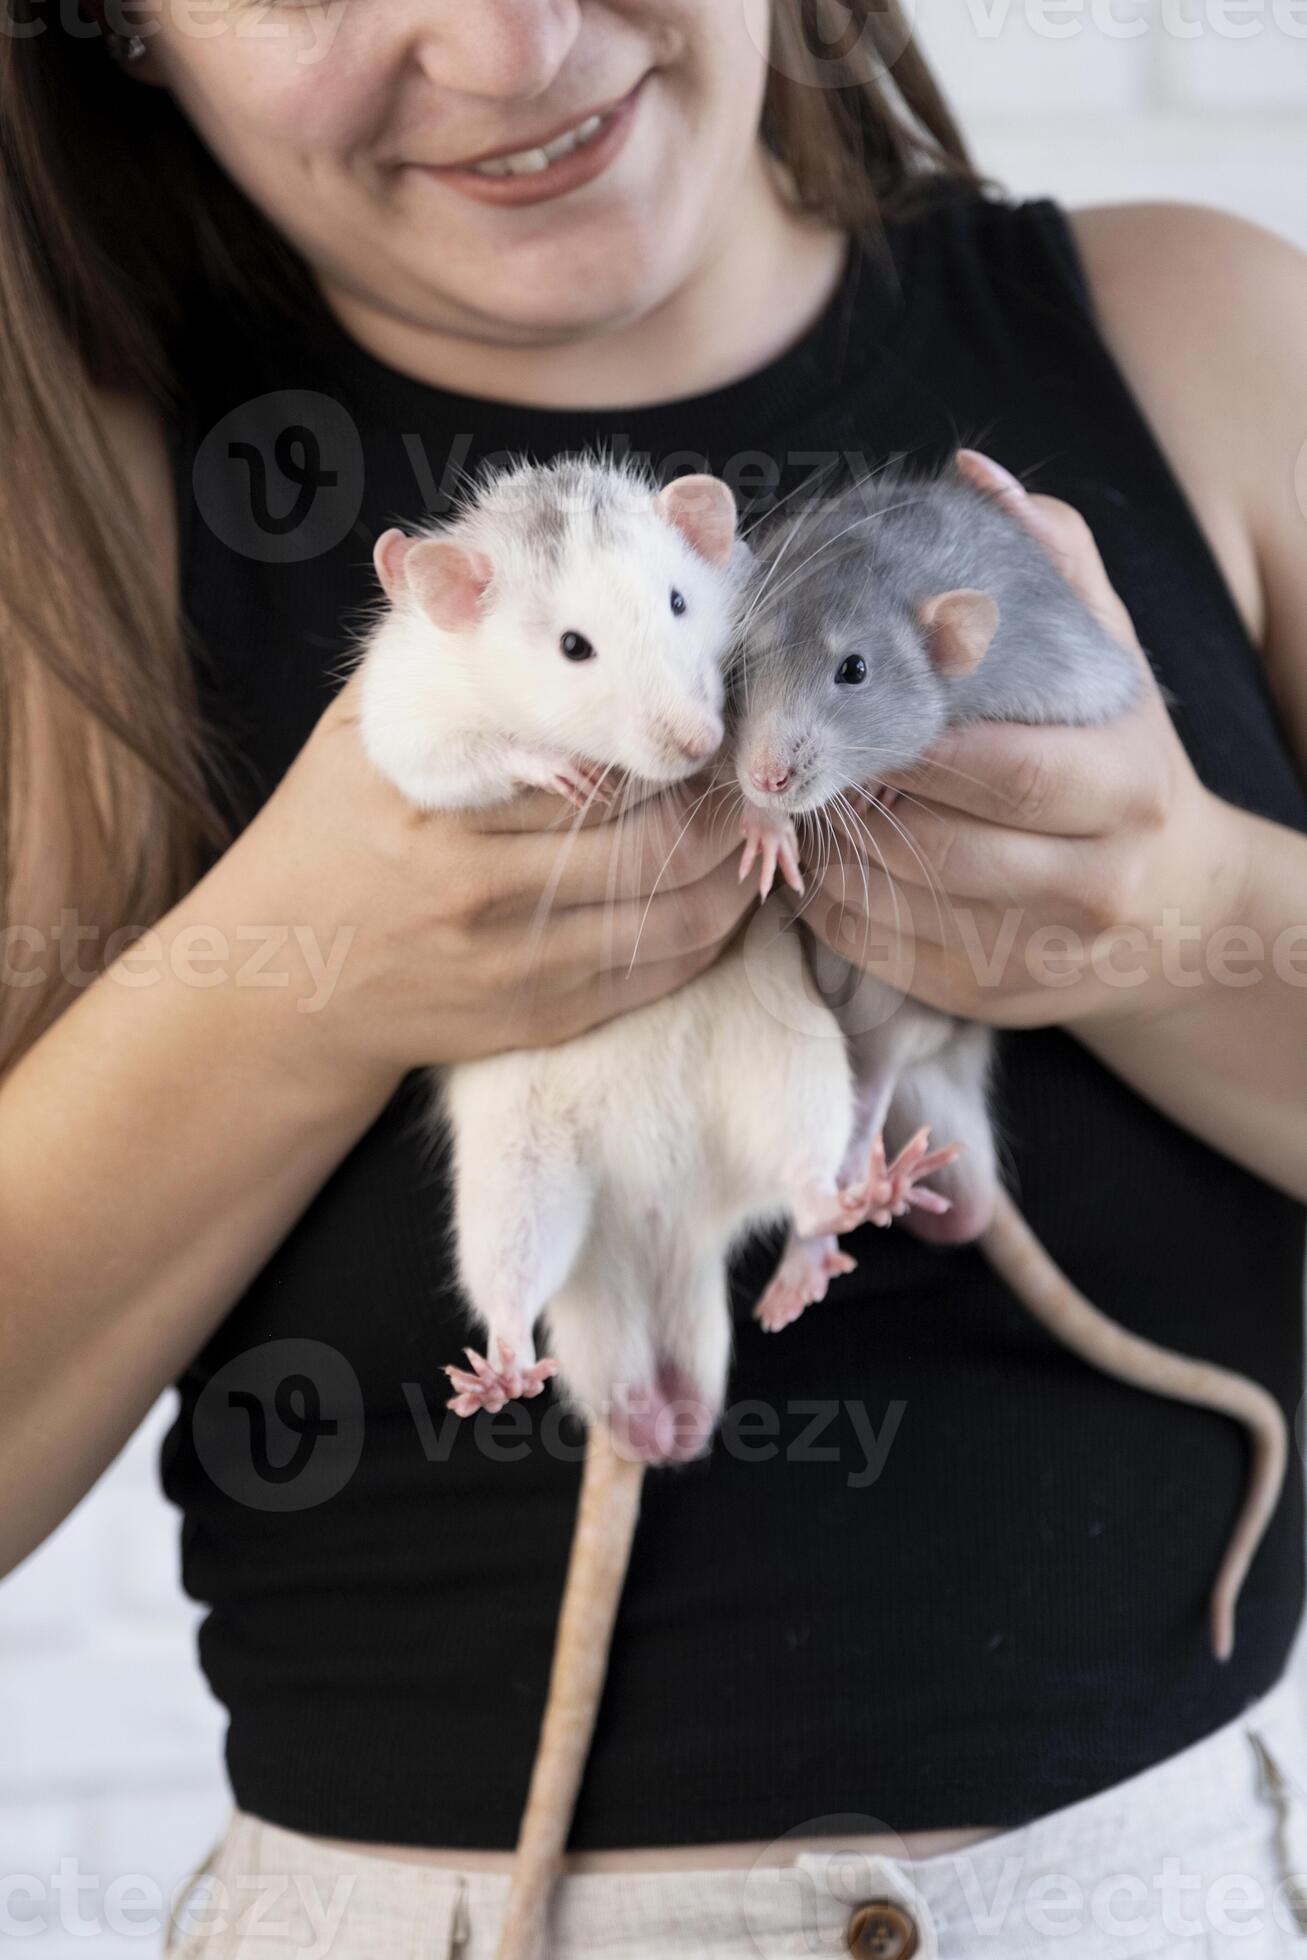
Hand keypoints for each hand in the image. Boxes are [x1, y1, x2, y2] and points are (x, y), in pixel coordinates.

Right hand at [198, 668, 753, 1095]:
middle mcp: (483, 893)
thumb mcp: (358, 736)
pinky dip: (709, 933)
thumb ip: (434, 663)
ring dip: (735, 872)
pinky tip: (723, 892)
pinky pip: (657, 977)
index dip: (670, 736)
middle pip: (655, 843)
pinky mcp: (542, 1020)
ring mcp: (518, 968)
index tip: (709, 709)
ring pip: (676, 919)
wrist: (277, 992)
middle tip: (754, 767)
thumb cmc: (323, 842)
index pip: (595, 763)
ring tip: (754, 827)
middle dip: (726, 806)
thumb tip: (492, 567)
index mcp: (442, 807)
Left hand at [805, 448, 1250, 1030]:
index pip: (1001, 771)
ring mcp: (1046, 950)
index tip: (839, 715)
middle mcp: (1094, 876)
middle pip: (939, 848)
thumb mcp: (1111, 662)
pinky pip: (891, 962)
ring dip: (829, 863)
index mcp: (1122, 783)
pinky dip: (836, 918)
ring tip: (791, 813)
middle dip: (853, 807)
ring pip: (904, 908)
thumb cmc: (1121, 765)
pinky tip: (816, 873)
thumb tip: (972, 477)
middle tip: (790, 765)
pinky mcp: (1000, 1000)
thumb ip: (1050, 566)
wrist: (1184, 915)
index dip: (908, 749)